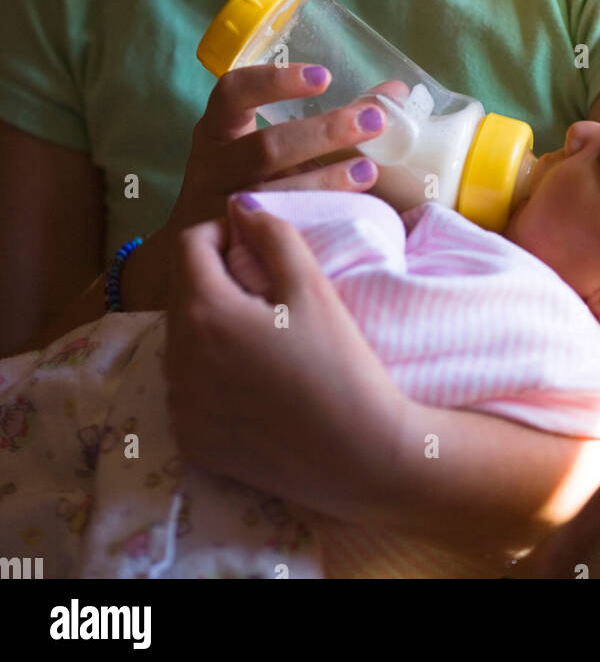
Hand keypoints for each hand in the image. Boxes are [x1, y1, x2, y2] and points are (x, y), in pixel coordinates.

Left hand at [164, 201, 411, 520]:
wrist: (360, 456)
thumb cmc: (341, 364)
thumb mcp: (312, 286)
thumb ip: (272, 234)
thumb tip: (239, 205)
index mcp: (204, 312)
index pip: (189, 245)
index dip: (222, 232)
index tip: (257, 243)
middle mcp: (177, 360)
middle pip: (182, 292)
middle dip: (215, 277)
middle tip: (266, 287)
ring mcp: (180, 405)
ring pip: (181, 339)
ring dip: (209, 324)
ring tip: (262, 331)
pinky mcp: (191, 439)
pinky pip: (186, 387)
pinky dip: (209, 372)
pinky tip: (255, 378)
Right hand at [165, 63, 389, 247]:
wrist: (200, 255)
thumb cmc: (252, 185)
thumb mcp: (273, 149)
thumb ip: (329, 122)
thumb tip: (395, 92)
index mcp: (217, 131)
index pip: (233, 92)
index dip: (274, 81)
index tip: (323, 77)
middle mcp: (209, 168)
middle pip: (264, 148)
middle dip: (322, 134)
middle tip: (372, 121)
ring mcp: (214, 212)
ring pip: (270, 195)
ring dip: (323, 182)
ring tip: (367, 171)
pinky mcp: (229, 250)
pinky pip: (273, 236)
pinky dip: (311, 225)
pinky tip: (347, 221)